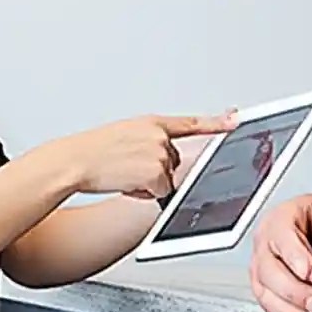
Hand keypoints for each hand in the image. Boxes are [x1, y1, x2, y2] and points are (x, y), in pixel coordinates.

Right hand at [52, 112, 235, 197]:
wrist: (74, 161)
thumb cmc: (94, 151)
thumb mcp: (125, 137)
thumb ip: (148, 142)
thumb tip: (162, 162)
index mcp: (152, 123)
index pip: (191, 122)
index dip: (216, 122)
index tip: (236, 119)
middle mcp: (159, 135)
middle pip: (174, 162)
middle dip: (155, 171)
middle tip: (127, 167)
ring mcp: (159, 152)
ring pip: (167, 179)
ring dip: (148, 183)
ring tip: (122, 173)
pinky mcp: (157, 172)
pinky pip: (160, 192)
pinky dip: (144, 193)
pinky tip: (125, 183)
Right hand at [249, 187, 311, 311]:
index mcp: (282, 218)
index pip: (280, 235)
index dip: (295, 256)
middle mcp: (267, 243)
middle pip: (269, 269)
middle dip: (294, 291)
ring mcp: (265, 268)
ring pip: (267, 292)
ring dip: (291, 310)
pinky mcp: (269, 290)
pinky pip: (271, 306)